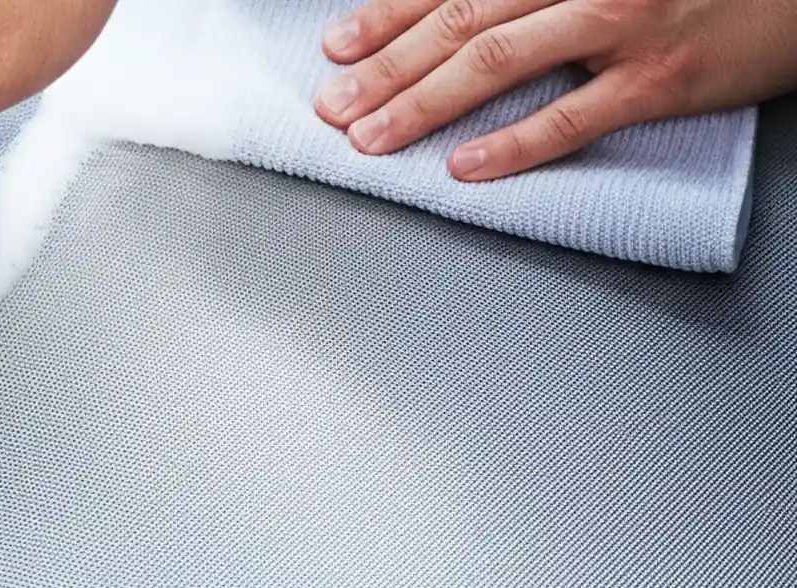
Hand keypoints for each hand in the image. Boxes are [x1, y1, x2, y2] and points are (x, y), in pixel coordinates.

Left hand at [314, 0, 796, 180]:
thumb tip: (462, 15)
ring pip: (498, 63)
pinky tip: (465, 168)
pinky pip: (572, 116)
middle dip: (386, 67)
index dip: (388, 15)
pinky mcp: (658, 79)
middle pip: (460, 21)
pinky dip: (513, 144)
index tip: (338, 46)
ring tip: (373, 138)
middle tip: (334, 104)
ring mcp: (620, 25)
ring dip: (424, 104)